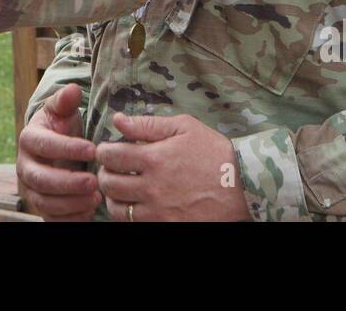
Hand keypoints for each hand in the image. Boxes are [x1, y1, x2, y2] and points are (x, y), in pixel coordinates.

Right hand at [16, 84, 101, 220]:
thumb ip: (66, 101)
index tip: (93, 149)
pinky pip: (50, 219)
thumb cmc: (62, 127)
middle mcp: (25, 167)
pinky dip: (69, 219)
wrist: (56, 149)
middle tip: (93, 181)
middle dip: (67, 182)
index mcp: (29, 139)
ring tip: (96, 198)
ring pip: (44, 202)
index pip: (44, 145)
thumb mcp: (63, 111)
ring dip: (70, 203)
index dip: (67, 148)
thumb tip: (73, 90)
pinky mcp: (41, 207)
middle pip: (40, 179)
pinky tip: (89, 213)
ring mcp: (31, 189)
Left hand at [96, 112, 249, 221]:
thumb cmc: (213, 152)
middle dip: (104, 174)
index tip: (109, 150)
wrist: (242, 185)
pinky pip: (134, 224)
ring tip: (121, 188)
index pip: (110, 155)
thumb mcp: (184, 127)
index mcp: (154, 158)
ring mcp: (158, 211)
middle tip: (111, 169)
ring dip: (113, 197)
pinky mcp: (166, 226)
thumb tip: (118, 120)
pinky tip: (136, 204)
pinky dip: (129, 214)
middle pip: (108, 184)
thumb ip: (148, 124)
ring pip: (117, 209)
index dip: (103, 151)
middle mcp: (152, 187)